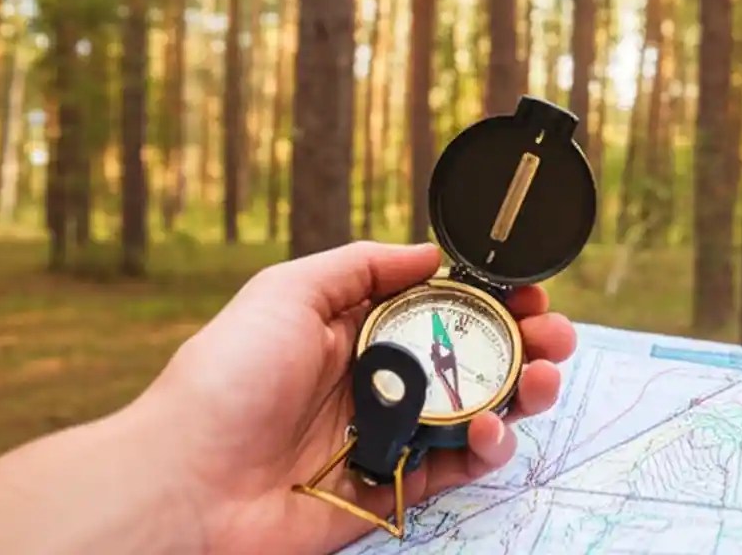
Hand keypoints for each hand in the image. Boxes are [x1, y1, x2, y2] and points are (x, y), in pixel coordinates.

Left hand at [138, 241, 576, 553]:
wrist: (186, 481)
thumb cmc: (225, 380)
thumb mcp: (287, 292)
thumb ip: (362, 267)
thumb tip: (431, 253)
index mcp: (356, 330)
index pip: (441, 308)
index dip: (489, 298)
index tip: (528, 289)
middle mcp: (379, 380)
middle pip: (472, 359)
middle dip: (523, 343)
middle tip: (555, 335)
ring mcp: (388, 435)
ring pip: (476, 413)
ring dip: (520, 393)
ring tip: (541, 379)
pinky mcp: (391, 488)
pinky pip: (455, 468)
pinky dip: (486, 448)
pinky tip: (491, 427)